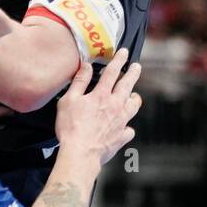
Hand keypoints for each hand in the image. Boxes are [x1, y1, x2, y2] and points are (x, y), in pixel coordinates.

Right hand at [55, 48, 141, 164]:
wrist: (80, 154)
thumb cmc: (71, 127)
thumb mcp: (69, 100)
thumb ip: (79, 82)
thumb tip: (87, 66)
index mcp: (102, 95)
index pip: (112, 73)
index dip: (118, 60)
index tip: (124, 52)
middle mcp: (115, 106)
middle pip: (127, 86)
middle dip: (133, 74)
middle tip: (137, 66)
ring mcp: (120, 122)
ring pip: (134, 106)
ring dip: (134, 99)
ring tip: (134, 96)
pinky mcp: (121, 137)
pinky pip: (129, 130)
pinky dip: (127, 127)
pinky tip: (125, 127)